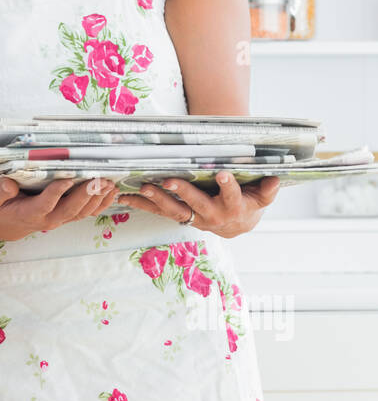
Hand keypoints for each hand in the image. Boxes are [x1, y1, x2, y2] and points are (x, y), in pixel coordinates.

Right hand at [0, 175, 120, 240]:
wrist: (10, 221)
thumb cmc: (1, 205)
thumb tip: (9, 185)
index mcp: (29, 213)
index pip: (45, 204)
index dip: (56, 193)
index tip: (67, 179)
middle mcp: (48, 219)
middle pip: (70, 209)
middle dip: (85, 194)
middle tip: (98, 180)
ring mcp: (61, 219)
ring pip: (82, 212)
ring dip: (97, 198)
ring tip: (108, 183)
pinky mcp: (69, 216)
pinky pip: (88, 213)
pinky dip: (101, 203)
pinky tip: (111, 191)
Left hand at [117, 171, 280, 237]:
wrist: (237, 226)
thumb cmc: (250, 205)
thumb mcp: (262, 198)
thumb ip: (268, 190)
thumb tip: (275, 178)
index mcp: (232, 208)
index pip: (231, 196)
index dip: (228, 186)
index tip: (223, 174)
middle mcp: (211, 215)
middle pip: (196, 204)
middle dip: (183, 192)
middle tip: (171, 180)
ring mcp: (193, 217)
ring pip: (174, 210)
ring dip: (158, 199)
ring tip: (143, 188)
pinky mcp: (180, 216)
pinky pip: (159, 211)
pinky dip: (143, 205)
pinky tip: (126, 198)